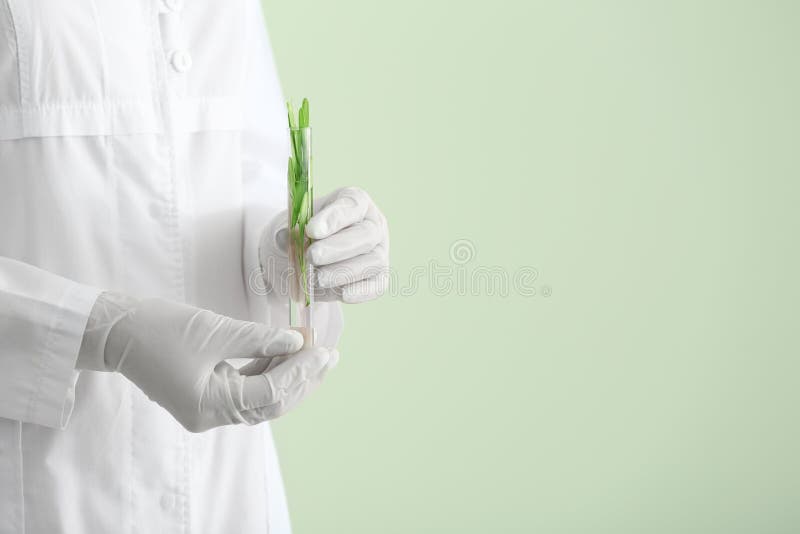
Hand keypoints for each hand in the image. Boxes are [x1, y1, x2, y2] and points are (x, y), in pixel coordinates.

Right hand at [79, 292, 337, 431]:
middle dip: (301, 379)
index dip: (298, 370)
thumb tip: (298, 340)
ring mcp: (209, 406)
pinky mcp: (207, 392)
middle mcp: (210, 415)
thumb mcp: (215, 331)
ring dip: (287, 373)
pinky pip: (246, 386)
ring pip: (261, 396)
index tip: (322, 349)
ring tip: (314, 350)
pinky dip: (267, 369)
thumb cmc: (159, 328)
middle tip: (329, 356)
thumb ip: (259, 339)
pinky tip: (286, 349)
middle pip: (270, 402)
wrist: (116, 329)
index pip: (268, 393)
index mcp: (208, 406)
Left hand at [260, 187, 388, 302]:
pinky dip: (361, 291)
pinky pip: (377, 285)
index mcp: (355, 201)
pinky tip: (342, 294)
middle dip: (338, 248)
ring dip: (344, 272)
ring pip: (373, 262)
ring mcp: (380, 251)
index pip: (351, 205)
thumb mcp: (295, 223)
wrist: (312, 254)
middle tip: (312, 256)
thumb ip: (289, 229)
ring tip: (317, 278)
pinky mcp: (379, 277)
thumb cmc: (308, 232)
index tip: (311, 230)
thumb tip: (283, 237)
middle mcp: (373, 224)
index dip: (333, 218)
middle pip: (366, 235)